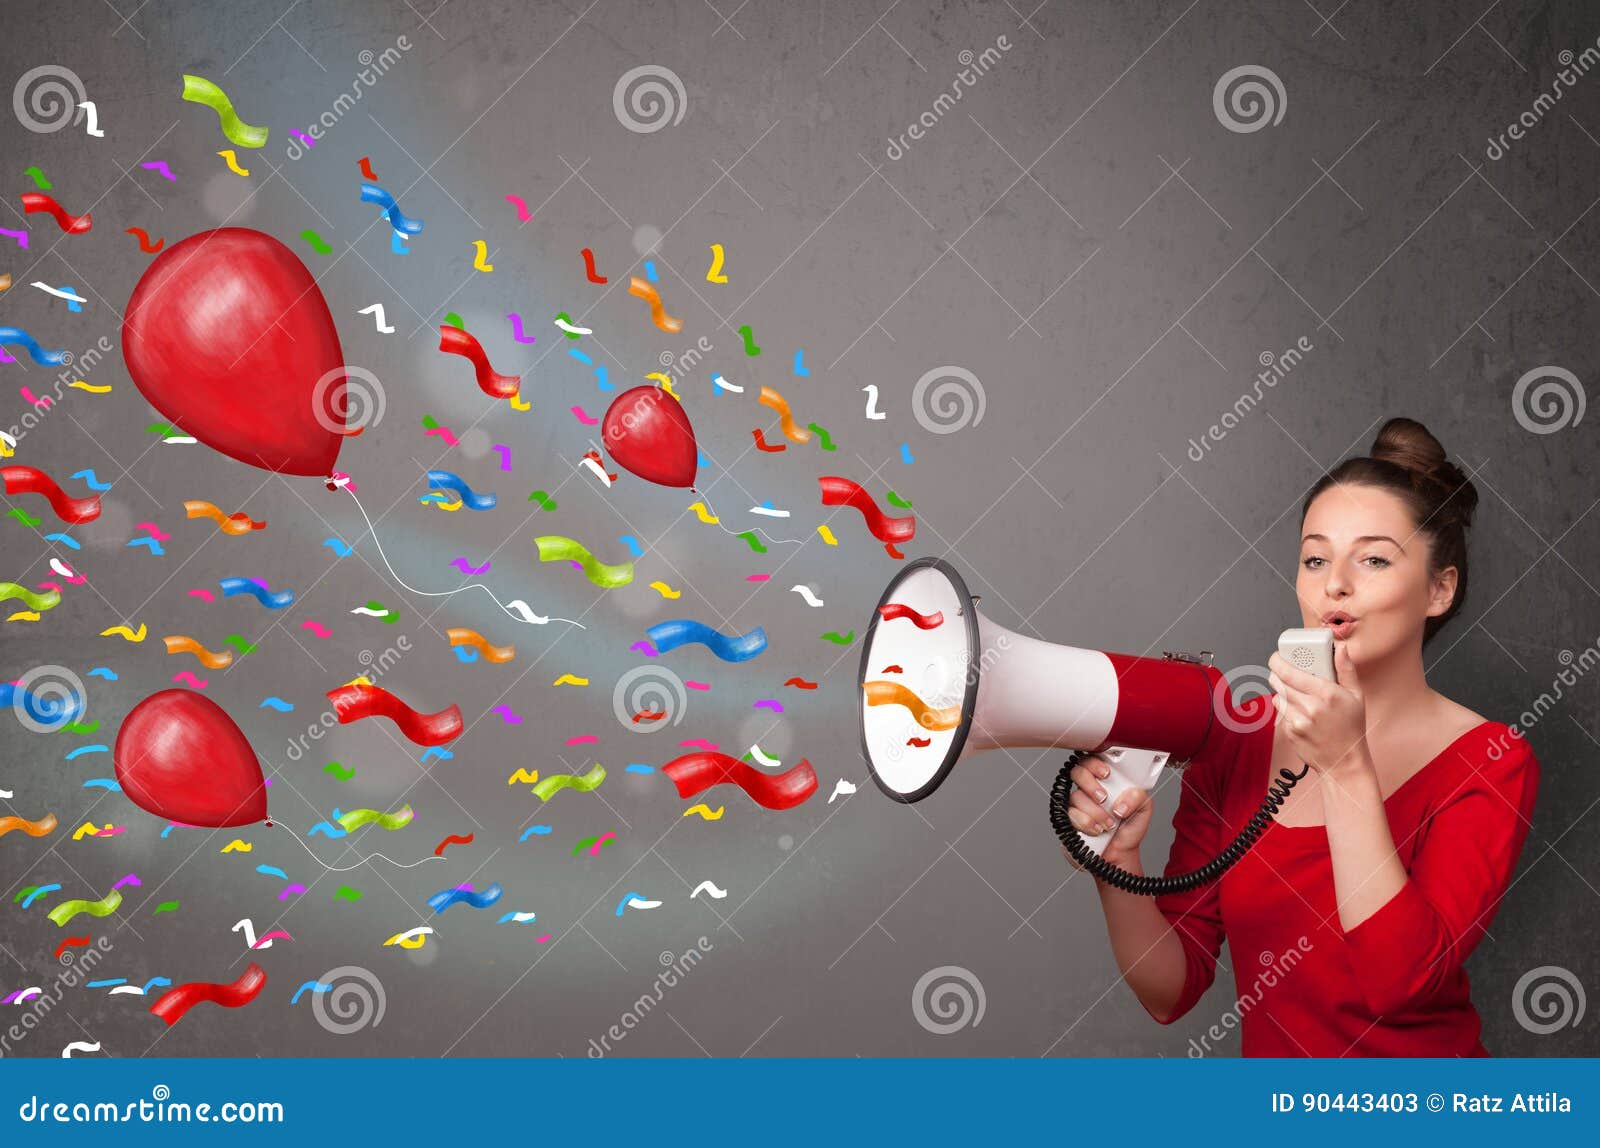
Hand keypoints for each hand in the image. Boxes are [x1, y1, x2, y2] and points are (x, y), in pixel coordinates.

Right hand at [1060, 752, 1152, 871]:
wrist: (1120, 854)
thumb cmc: (1129, 828)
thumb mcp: (1144, 809)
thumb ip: (1138, 797)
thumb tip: (1120, 802)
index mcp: (1106, 781)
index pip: (1093, 761)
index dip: (1095, 764)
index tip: (1106, 774)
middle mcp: (1089, 789)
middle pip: (1077, 772)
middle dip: (1090, 785)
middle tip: (1103, 798)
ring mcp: (1077, 804)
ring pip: (1076, 797)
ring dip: (1096, 812)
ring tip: (1109, 824)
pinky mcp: (1069, 819)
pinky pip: (1072, 815)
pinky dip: (1087, 824)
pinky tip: (1097, 830)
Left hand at [1268, 641, 1367, 773]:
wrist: (1344, 762)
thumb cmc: (1351, 727)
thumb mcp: (1356, 696)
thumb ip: (1346, 669)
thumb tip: (1341, 648)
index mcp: (1326, 693)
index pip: (1289, 671)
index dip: (1278, 660)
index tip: (1278, 656)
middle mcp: (1310, 706)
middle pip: (1278, 681)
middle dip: (1277, 673)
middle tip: (1283, 671)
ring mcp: (1298, 720)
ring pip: (1278, 696)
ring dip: (1283, 692)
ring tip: (1298, 694)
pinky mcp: (1290, 732)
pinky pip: (1281, 713)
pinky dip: (1287, 709)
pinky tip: (1302, 713)